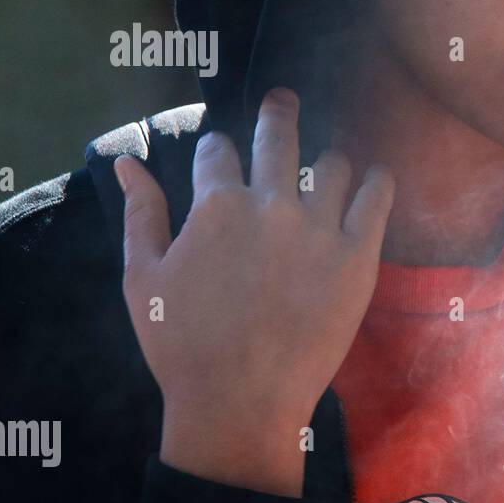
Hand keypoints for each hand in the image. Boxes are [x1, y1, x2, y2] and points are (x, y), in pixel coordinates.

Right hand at [113, 88, 395, 497]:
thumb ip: (140, 213)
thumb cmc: (181, 345)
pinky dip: (377, 181)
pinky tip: (374, 178)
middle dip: (278, 113)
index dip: (219, 150)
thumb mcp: (142, 276)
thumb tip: (127, 162)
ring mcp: (320, 229)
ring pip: (332, 165)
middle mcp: (272, 204)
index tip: (224, 155)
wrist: (240, 402)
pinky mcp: (358, 257)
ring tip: (327, 162)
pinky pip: (377, 199)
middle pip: (280, 137)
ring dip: (326, 158)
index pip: (220, 150)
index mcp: (217, 205)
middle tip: (283, 100)